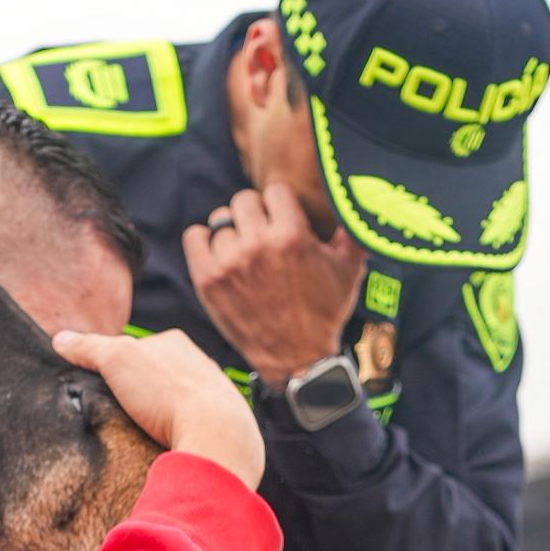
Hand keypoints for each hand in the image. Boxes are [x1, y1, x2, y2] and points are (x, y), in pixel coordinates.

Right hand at [52, 328, 264, 490]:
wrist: (217, 435)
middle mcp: (200, 364)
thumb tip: (60, 339)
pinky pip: (193, 427)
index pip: (136, 348)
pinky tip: (167, 445)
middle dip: (140, 392)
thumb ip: (88, 348)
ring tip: (142, 433)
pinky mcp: (223, 426)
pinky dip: (179, 433)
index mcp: (176, 343)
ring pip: (178, 402)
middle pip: (157, 376)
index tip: (102, 387)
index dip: (114, 367)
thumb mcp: (117, 360)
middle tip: (120, 413)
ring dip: (161, 415)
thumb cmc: (168, 394)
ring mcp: (215, 395)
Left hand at [183, 183, 366, 385]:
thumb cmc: (324, 314)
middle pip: (244, 201)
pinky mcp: (208, 281)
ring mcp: (230, 264)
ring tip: (243, 252)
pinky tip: (217, 252)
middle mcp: (258, 246)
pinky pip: (194, 237)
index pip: (275, 192)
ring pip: (221, 221)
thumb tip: (354, 201)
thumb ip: (352, 231)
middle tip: (261, 236)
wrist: (296, 359)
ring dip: (232, 233)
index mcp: (292, 236)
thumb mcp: (348, 270)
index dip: (280, 206)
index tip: (282, 222)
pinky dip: (203, 240)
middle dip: (255, 215)